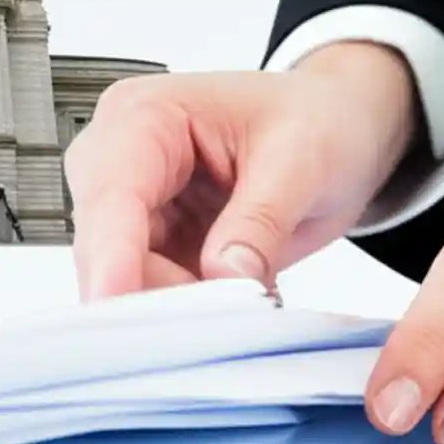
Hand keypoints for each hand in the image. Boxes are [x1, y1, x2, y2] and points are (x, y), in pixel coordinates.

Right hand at [66, 42, 418, 299]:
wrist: (338, 127)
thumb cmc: (317, 120)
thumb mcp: (303, 161)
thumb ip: (260, 220)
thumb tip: (224, 276)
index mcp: (144, 115)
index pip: (113, 192)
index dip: (111, 253)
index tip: (115, 301)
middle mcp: (121, 160)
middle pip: (105, 244)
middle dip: (149, 290)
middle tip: (211, 328)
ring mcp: (134, 207)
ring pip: (123, 278)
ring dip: (173, 305)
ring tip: (238, 312)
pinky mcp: (154, 246)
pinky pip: (152, 292)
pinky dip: (188, 309)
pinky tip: (230, 311)